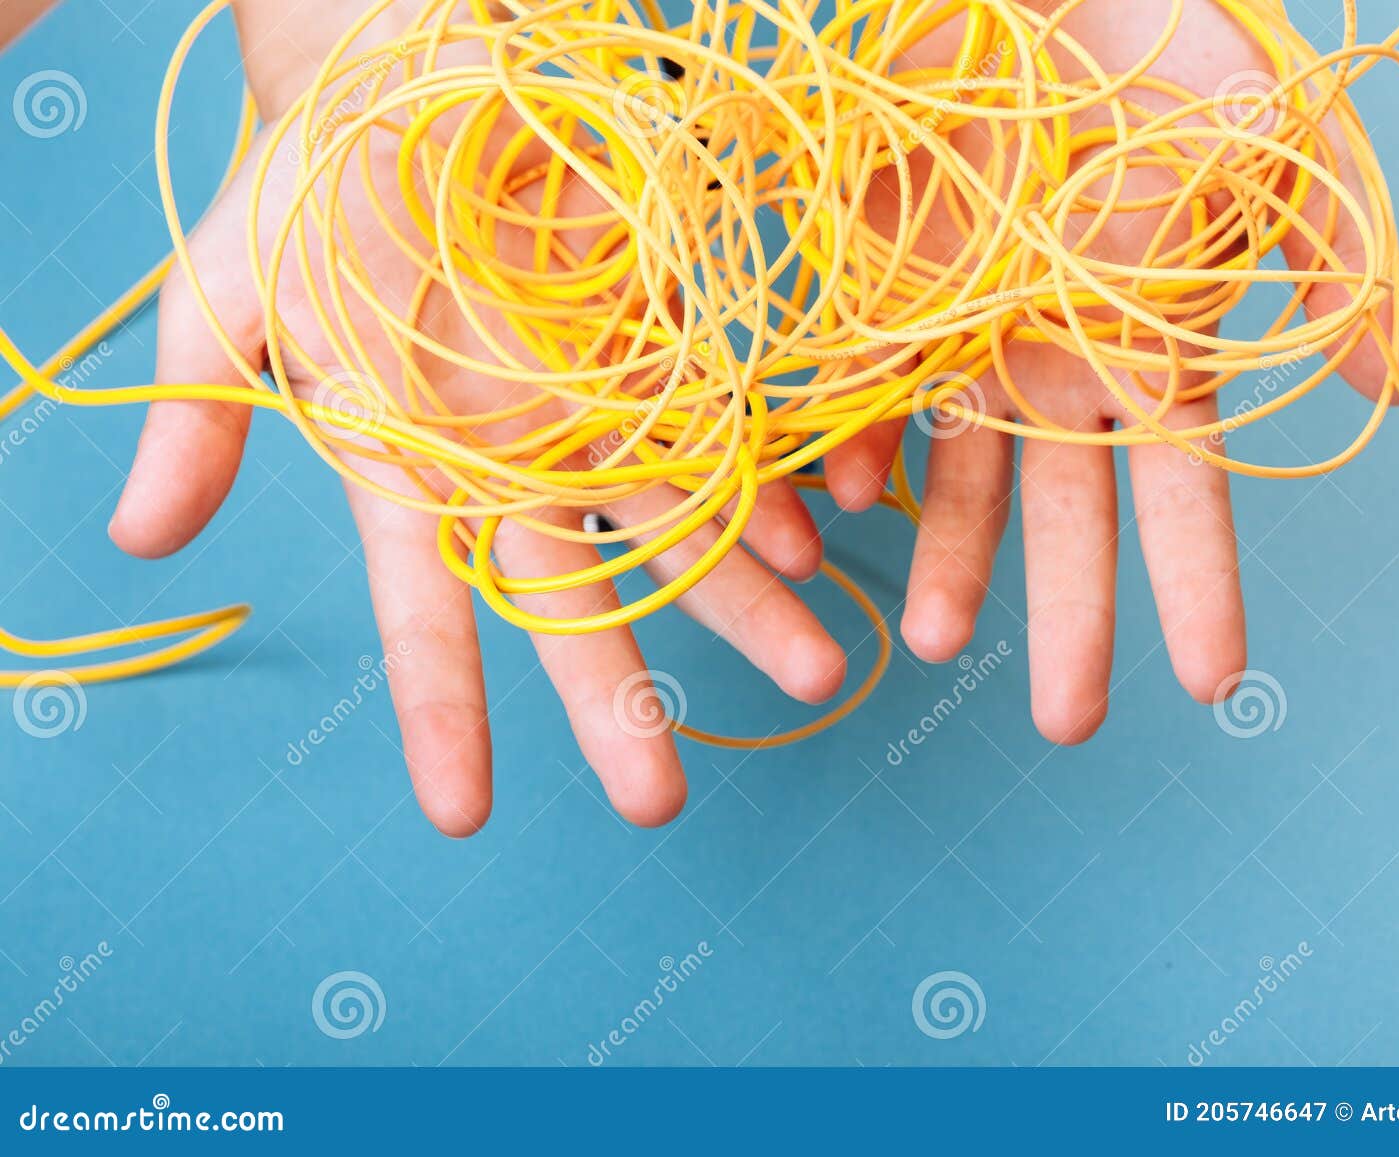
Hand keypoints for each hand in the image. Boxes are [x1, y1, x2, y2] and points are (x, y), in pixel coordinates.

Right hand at [108, 1, 846, 834]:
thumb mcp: (222, 300)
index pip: (425, 615)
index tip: (460, 817)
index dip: (441, 714)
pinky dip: (762, 486)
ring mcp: (592, 414)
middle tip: (659, 803)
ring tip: (811, 672)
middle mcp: (511, 467)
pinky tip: (810, 538)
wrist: (409, 89)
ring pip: (672, 533)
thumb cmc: (309, 195)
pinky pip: (717, 433)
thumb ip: (195, 420)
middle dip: (616, 703)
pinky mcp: (655, 349)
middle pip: (571, 604)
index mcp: (409, 477)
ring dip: (741, 604)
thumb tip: (138, 544)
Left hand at [826, 0, 1398, 742]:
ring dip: (947, 561)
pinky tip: (849, 505)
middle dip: (1068, 620)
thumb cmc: (1166, 51)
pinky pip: (867, 404)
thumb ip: (1338, 260)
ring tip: (929, 641)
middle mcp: (1056, 373)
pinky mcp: (883, 306)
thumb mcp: (1279, 141)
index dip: (1199, 587)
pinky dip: (858, 454)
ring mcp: (966, 346)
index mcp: (1150, 357)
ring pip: (956, 483)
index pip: (1182, 497)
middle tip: (1067, 726)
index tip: (1215, 685)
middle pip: (1065, 522)